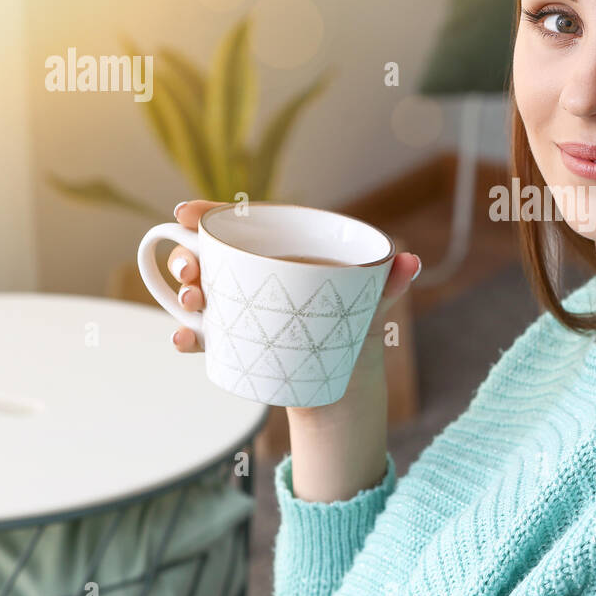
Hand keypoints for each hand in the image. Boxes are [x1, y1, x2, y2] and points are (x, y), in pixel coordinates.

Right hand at [166, 200, 421, 411]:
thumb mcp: (372, 303)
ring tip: (193, 302)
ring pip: (197, 291)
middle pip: (207, 255)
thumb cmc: (355, 327)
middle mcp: (253, 275)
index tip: (186, 213)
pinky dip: (188, 335)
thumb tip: (411, 263)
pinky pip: (201, 334)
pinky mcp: (232, 340)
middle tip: (192, 273)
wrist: (345, 382)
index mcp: (283, 252)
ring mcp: (238, 307)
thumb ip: (389, 283)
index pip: (240, 224)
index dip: (207, 214)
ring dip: (184, 292)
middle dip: (187, 257)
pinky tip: (185, 340)